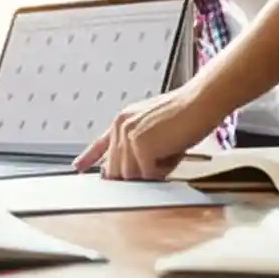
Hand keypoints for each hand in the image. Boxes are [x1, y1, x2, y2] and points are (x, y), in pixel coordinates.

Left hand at [73, 85, 225, 180]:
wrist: (201, 101)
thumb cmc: (185, 114)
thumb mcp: (153, 128)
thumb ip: (136, 146)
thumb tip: (128, 171)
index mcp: (122, 121)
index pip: (101, 144)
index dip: (89, 157)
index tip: (78, 166)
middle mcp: (120, 127)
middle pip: (116, 169)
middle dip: (138, 174)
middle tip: (162, 160)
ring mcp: (129, 135)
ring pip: (131, 176)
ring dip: (153, 172)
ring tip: (170, 150)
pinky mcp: (141, 144)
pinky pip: (148, 175)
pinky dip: (163, 171)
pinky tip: (172, 152)